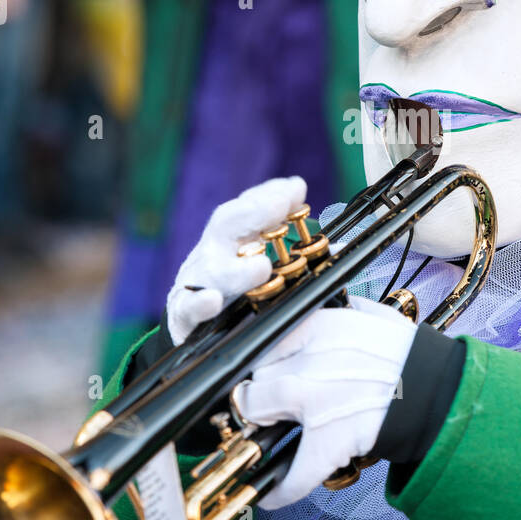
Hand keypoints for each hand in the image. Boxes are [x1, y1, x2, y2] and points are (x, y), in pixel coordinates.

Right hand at [166, 175, 306, 345]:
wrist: (190, 333)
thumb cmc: (229, 295)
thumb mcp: (257, 268)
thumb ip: (290, 256)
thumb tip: (337, 247)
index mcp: (231, 240)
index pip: (248, 209)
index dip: (270, 195)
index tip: (295, 187)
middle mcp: (212, 254)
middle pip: (227, 224)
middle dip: (255, 211)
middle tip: (281, 205)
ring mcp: (195, 282)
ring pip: (211, 268)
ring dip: (237, 267)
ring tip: (261, 267)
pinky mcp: (183, 315)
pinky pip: (187, 307)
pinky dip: (199, 303)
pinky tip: (212, 300)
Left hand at [232, 295, 416, 508]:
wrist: (438, 390)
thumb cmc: (410, 355)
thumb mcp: (374, 316)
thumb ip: (347, 310)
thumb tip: (335, 302)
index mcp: (318, 327)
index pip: (265, 344)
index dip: (264, 363)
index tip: (264, 373)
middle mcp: (308, 362)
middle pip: (256, 377)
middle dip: (259, 393)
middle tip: (269, 404)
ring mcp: (315, 404)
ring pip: (257, 414)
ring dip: (260, 427)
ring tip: (265, 436)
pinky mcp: (328, 444)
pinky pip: (292, 473)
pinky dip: (279, 490)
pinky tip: (269, 496)